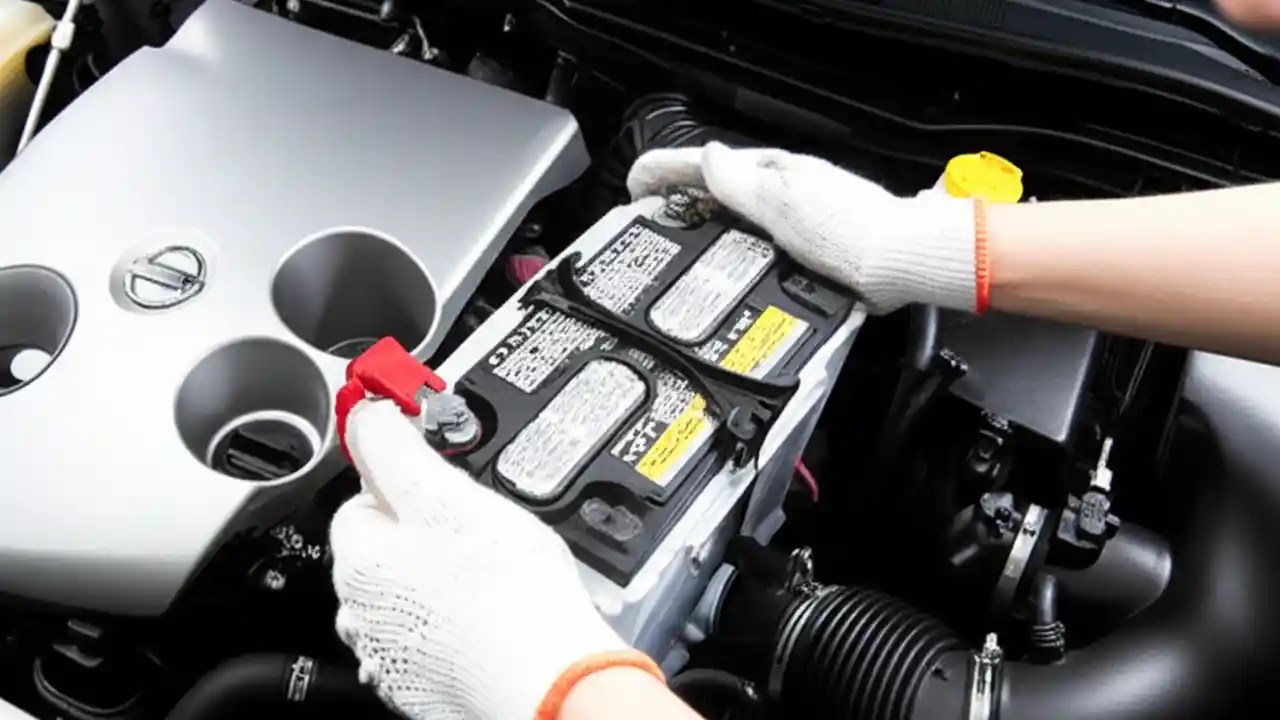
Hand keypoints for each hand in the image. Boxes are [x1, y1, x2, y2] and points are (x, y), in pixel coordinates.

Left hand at [329, 399, 660, 719]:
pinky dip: (453, 622)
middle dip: (425, 533)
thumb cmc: (509, 596)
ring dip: (438, 579)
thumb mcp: (449, 496)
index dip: (410, 484)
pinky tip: (489, 615)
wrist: (551, 684)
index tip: (446, 488)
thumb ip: (395, 448)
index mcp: (359, 562)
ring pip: (407, 592)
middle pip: (385, 547)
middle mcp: (362, 614)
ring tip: (490, 576)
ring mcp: (391, 655)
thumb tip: (364, 409)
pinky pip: (429, 635)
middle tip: (479, 533)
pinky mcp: (422, 683)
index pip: (362, 498)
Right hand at [627, 142, 981, 313]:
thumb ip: (737, 182)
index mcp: (771, 171)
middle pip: (718, 188)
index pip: (703, 164)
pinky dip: (733, 248)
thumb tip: (703, 157)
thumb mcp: (780, 203)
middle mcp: (783, 189)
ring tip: (676, 247)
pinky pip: (758, 242)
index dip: (663, 173)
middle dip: (678, 199)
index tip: (632, 190)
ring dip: (704, 224)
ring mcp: (798, 216)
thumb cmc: (846, 232)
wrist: (900, 263)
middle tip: (646, 220)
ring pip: (737, 216)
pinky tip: (729, 271)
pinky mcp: (811, 246)